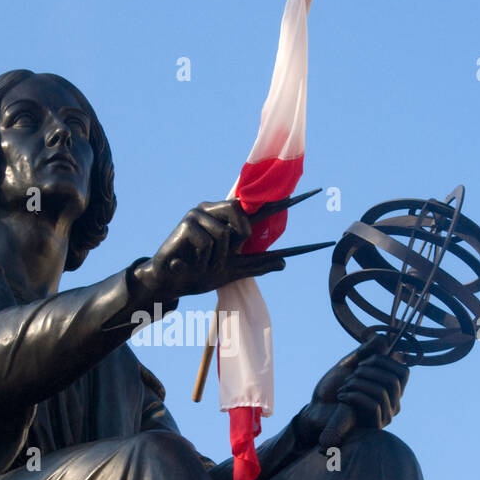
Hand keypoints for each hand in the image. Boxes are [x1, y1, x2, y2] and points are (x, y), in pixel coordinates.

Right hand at [132, 200, 285, 302]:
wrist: (172, 283)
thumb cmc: (200, 273)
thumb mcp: (232, 270)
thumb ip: (257, 265)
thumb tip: (284, 262)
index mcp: (227, 218)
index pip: (254, 208)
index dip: (277, 201)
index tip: (307, 196)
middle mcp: (213, 209)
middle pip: (241, 213)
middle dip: (237, 239)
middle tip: (226, 255)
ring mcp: (199, 214)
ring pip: (225, 234)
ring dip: (217, 258)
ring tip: (204, 263)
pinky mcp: (187, 223)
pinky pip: (209, 242)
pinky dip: (204, 260)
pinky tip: (192, 263)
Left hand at [295, 335, 408, 447]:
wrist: (318, 409)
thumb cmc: (335, 387)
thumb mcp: (350, 365)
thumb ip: (366, 352)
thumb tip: (384, 339)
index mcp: (391, 388)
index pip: (403, 372)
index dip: (385, 361)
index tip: (362, 361)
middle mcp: (393, 402)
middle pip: (393, 381)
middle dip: (369, 372)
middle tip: (351, 374)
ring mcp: (385, 416)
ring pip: (382, 392)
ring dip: (358, 383)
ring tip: (344, 386)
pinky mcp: (374, 426)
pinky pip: (373, 406)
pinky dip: (355, 396)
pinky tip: (341, 396)